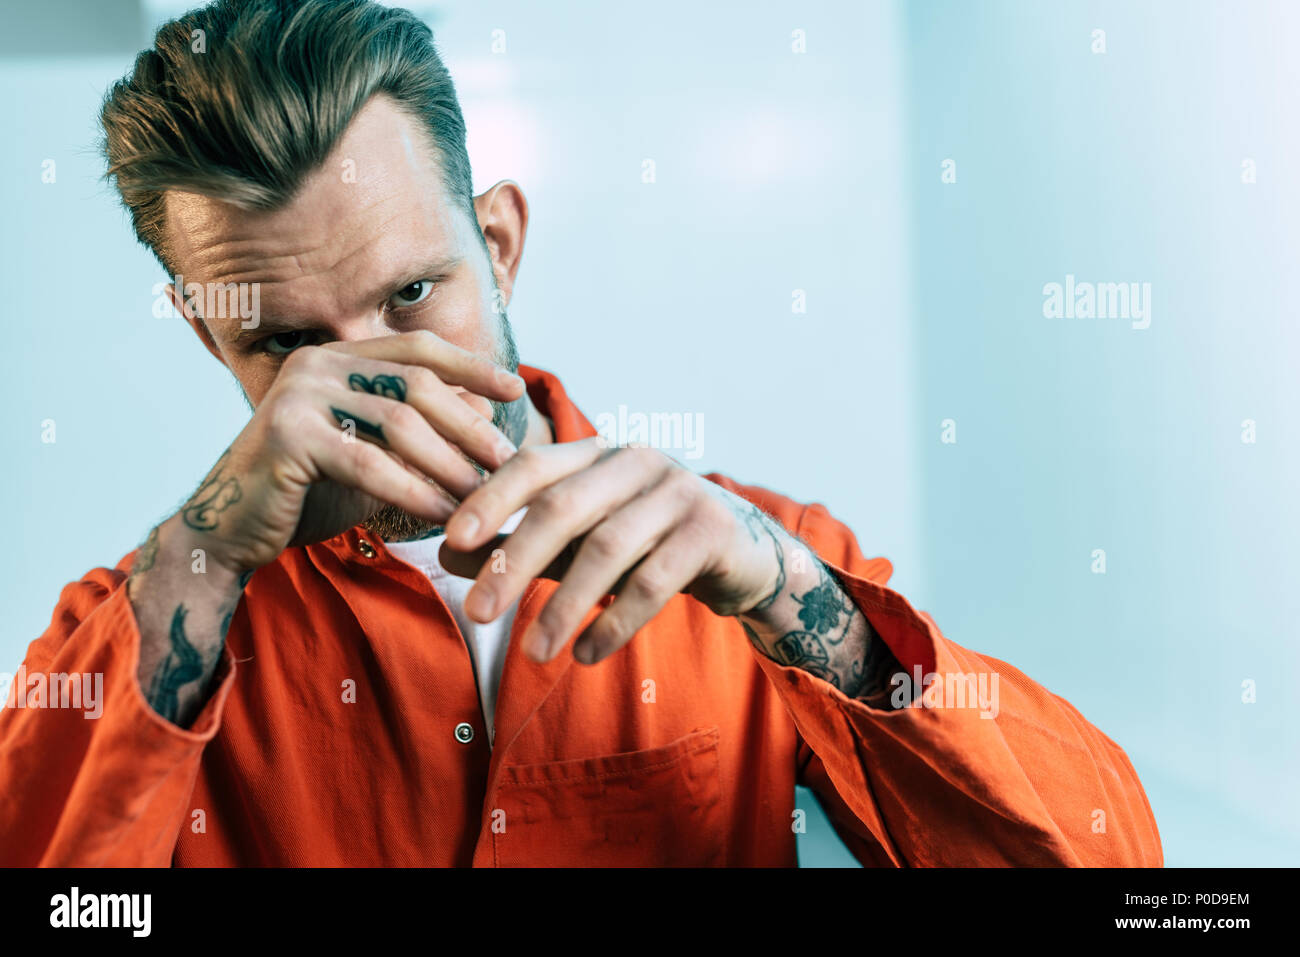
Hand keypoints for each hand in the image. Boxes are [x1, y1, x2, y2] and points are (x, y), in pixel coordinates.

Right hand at [174, 330, 523, 574]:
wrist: (232, 529)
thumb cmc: (309, 491)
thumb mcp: (373, 451)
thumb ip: (417, 430)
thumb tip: (488, 414)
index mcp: (337, 356)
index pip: (417, 347)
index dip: (470, 365)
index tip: (515, 387)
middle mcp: (316, 363)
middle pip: (416, 384)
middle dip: (468, 425)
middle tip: (507, 461)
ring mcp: (298, 394)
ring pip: (399, 424)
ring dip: (449, 464)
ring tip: (483, 496)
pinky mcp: (287, 435)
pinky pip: (370, 464)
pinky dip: (414, 491)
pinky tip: (443, 514)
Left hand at [438, 439, 786, 663]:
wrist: (745, 553)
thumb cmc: (647, 542)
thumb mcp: (578, 544)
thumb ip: (519, 546)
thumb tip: (445, 556)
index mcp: (596, 453)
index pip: (533, 466)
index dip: (490, 501)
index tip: (452, 542)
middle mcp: (635, 461)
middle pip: (563, 507)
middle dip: (516, 562)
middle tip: (476, 614)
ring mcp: (678, 491)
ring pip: (608, 548)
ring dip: (565, 605)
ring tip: (533, 653)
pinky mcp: (711, 530)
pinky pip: (655, 579)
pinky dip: (616, 622)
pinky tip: (586, 653)